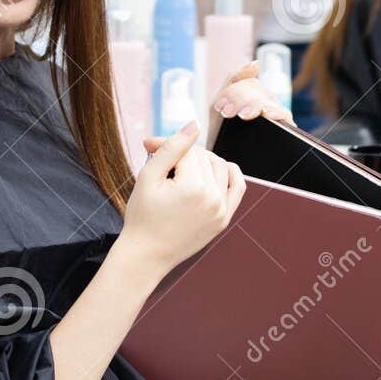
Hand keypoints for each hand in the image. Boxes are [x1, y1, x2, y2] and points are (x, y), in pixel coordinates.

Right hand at [122, 121, 244, 276]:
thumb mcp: (148, 177)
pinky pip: (237, 187)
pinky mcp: (224, 219)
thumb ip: (172, 147)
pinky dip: (229, 173)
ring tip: (179, 170)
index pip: (186, 150)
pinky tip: (213, 170)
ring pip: (219, 167)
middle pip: (203, 156)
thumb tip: (193, 125)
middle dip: (182, 154)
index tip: (148, 147)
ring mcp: (222, 210)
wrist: (147, 254)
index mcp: (193, 188)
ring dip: (201, 162)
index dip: (166, 143)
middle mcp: (213, 199)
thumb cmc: (142, 216)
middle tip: (160, 163)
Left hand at [205, 57, 293, 149]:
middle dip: (239, 99)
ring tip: (242, 115)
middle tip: (226, 113)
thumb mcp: (221, 102)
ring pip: (267, 100)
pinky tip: (264, 115)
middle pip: (256, 90)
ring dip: (253, 105)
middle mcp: (266, 100)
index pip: (247, 82)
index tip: (219, 108)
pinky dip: (274, 112)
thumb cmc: (222, 129)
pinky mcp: (285, 126)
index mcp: (252, 92)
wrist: (223, 156)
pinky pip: (284, 114)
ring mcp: (275, 112)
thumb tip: (256, 63)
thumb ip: (234, 78)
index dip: (232, 93)